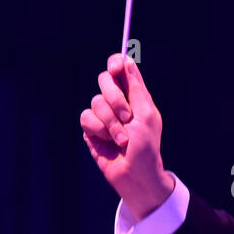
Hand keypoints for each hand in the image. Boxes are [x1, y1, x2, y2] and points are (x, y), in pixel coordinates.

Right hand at [80, 53, 174, 218]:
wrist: (134, 173)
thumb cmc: (146, 145)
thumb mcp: (146, 113)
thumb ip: (135, 87)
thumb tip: (126, 60)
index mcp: (133, 94)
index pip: (120, 68)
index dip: (115, 64)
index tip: (116, 68)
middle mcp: (116, 101)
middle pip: (104, 80)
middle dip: (115, 98)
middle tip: (127, 115)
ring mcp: (103, 115)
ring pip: (96, 101)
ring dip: (111, 122)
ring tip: (122, 138)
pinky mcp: (91, 129)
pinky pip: (86, 117)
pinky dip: (100, 130)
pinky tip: (109, 141)